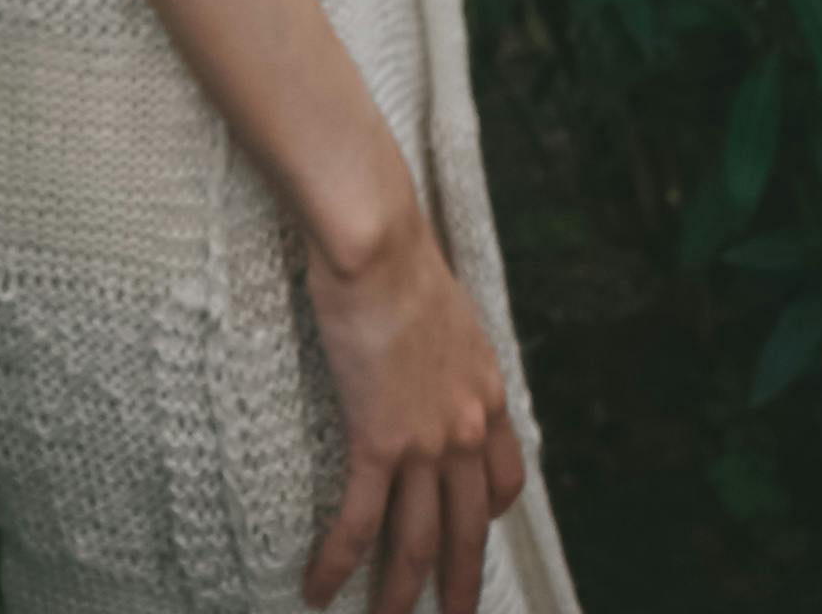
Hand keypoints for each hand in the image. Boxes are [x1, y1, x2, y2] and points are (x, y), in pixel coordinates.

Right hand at [302, 211, 527, 613]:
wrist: (377, 242)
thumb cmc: (397, 254)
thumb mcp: (444, 306)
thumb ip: (442, 344)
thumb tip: (420, 344)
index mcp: (486, 391)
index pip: (503, 478)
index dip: (489, 513)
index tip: (475, 527)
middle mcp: (465, 427)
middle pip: (471, 529)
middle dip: (462, 584)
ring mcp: (424, 440)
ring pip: (420, 540)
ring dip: (400, 593)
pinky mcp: (378, 439)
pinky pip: (361, 520)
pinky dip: (340, 562)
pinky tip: (318, 588)